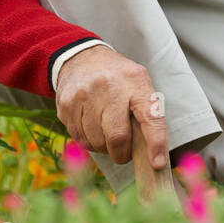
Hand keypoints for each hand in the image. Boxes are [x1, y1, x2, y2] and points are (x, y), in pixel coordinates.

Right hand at [54, 46, 167, 169]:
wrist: (82, 58)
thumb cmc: (117, 78)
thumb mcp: (138, 83)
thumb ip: (148, 112)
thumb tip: (154, 154)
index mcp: (135, 82)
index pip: (150, 117)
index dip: (156, 143)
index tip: (157, 163)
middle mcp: (109, 86)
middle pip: (117, 137)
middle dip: (122, 153)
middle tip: (123, 151)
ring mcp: (84, 95)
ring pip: (96, 142)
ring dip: (104, 147)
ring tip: (105, 132)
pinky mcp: (66, 105)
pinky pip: (79, 139)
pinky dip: (88, 141)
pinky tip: (91, 126)